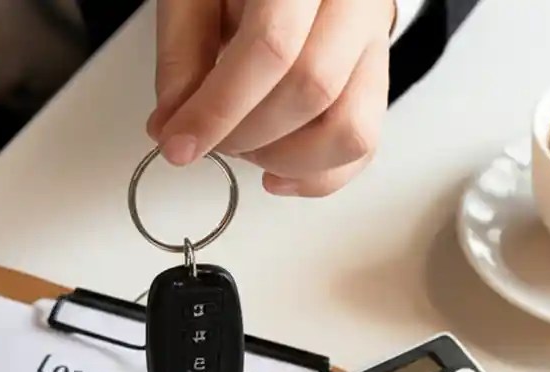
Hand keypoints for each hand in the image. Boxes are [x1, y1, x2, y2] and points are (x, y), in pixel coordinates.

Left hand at [147, 0, 395, 196]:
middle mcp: (354, 6)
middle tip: (209, 139)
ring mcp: (373, 46)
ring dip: (286, 161)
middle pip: (313, 90)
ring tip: (245, 149)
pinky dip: (316, 177)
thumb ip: (181, 50)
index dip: (220, 108)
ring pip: (351, 129)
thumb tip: (173, 125)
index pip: (272, 48)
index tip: (180, 143)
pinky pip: (363, 147)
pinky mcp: (376, 83)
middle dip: (247, 135)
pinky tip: (276, 173)